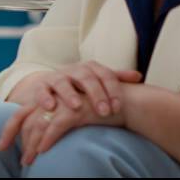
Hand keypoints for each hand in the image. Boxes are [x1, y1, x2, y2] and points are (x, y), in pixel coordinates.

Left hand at [0, 95, 124, 165]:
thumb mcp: (73, 116)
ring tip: (29, 161)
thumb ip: (57, 124)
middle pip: (24, 119)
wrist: (124, 101)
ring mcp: (62, 102)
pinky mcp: (76, 109)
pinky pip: (57, 125)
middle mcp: (51, 99)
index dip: (9, 130)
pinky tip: (43, 151)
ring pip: (39, 124)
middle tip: (18, 160)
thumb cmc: (97, 110)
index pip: (20, 115)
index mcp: (47, 100)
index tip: (0, 147)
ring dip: (32, 144)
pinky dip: (48, 138)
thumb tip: (42, 144)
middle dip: (18, 140)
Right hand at [27, 62, 142, 117]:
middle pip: (85, 77)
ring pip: (62, 82)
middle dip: (95, 94)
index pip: (105, 75)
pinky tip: (50, 107)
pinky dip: (44, 97)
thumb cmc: (81, 87)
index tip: (118, 107)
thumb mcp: (98, 81)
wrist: (52, 85)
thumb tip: (139, 76)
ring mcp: (55, 77)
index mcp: (90, 68)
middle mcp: (73, 70)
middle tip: (104, 112)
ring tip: (77, 106)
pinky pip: (41, 90)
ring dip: (69, 94)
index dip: (112, 90)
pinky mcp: (40, 86)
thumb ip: (116, 78)